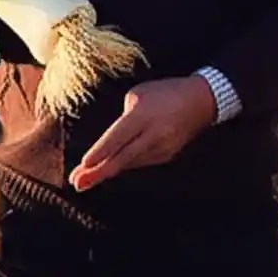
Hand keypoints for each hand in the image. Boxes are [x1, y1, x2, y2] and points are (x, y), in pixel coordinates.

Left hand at [68, 76, 216, 191]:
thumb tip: (111, 144)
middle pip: (122, 158)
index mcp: (143, 116)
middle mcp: (153, 135)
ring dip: (106, 172)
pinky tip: (106, 170)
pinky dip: (122, 165)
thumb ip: (123, 121)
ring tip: (84, 181)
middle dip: (98, 173)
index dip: (100, 153)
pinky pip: (139, 162)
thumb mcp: (137, 96)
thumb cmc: (163, 93)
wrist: (200, 101)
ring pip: (128, 163)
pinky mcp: (167, 156)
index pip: (117, 138)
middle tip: (77, 183)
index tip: (84, 164)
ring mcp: (162, 148)